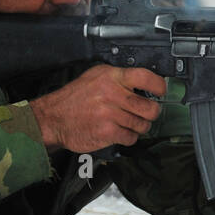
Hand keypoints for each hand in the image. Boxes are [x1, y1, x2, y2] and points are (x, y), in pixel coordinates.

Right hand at [32, 64, 165, 151]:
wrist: (53, 118)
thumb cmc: (75, 98)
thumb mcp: (95, 76)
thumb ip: (119, 77)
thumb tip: (144, 82)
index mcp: (111, 77)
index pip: (145, 77)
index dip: (159, 85)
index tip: (161, 91)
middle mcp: (112, 94)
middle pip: (150, 107)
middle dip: (151, 112)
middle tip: (146, 112)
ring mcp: (110, 114)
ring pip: (142, 124)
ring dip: (139, 126)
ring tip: (129, 123)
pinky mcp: (107, 132)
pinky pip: (131, 137)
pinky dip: (129, 137)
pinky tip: (120, 132)